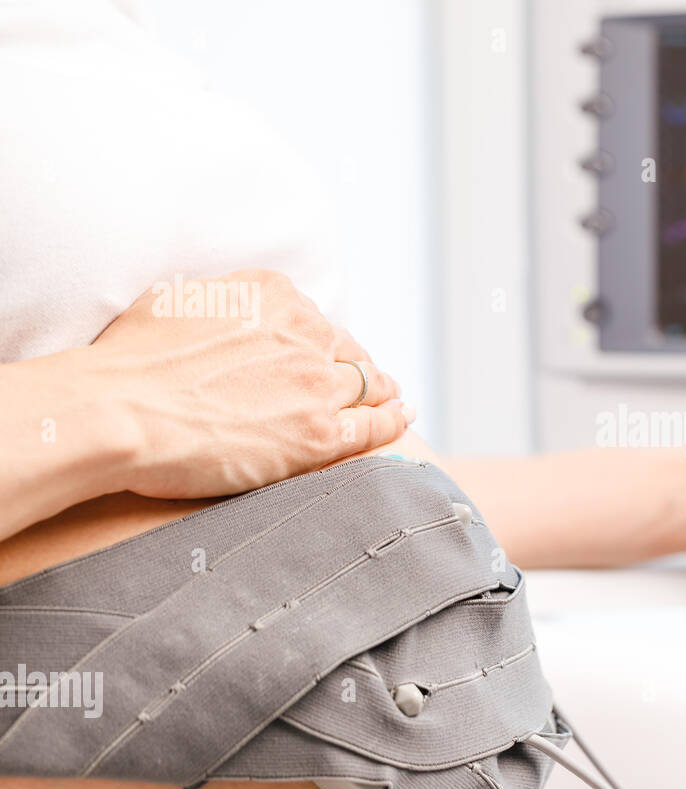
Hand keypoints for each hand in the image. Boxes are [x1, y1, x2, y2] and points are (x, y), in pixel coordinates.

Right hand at [89, 269, 412, 498]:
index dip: (318, 339)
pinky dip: (393, 419)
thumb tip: (230, 306)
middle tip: (361, 378)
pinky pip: (373, 426)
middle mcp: (305, 332)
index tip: (318, 353)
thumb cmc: (129, 360)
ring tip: (391, 396)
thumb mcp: (175, 300)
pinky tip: (403, 416)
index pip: (313, 317)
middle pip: (347, 348)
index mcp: (273, 294)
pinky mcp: (319, 435)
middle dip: (354, 362)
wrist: (120, 411)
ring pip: (369, 383)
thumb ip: (219, 300)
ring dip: (381, 389)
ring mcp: (316, 385)